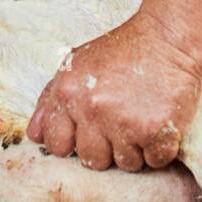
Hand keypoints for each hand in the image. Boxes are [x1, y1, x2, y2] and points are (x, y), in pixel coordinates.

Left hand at [27, 11, 201, 170]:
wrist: (167, 37)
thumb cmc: (121, 51)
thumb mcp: (75, 65)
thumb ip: (50, 100)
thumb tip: (35, 136)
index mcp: (67, 94)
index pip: (57, 146)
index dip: (74, 142)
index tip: (90, 131)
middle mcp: (92, 110)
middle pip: (92, 160)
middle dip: (106, 148)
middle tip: (121, 124)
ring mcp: (124, 122)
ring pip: (125, 164)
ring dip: (135, 149)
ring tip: (141, 120)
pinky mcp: (156, 130)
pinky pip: (155, 161)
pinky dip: (160, 149)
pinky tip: (159, 124)